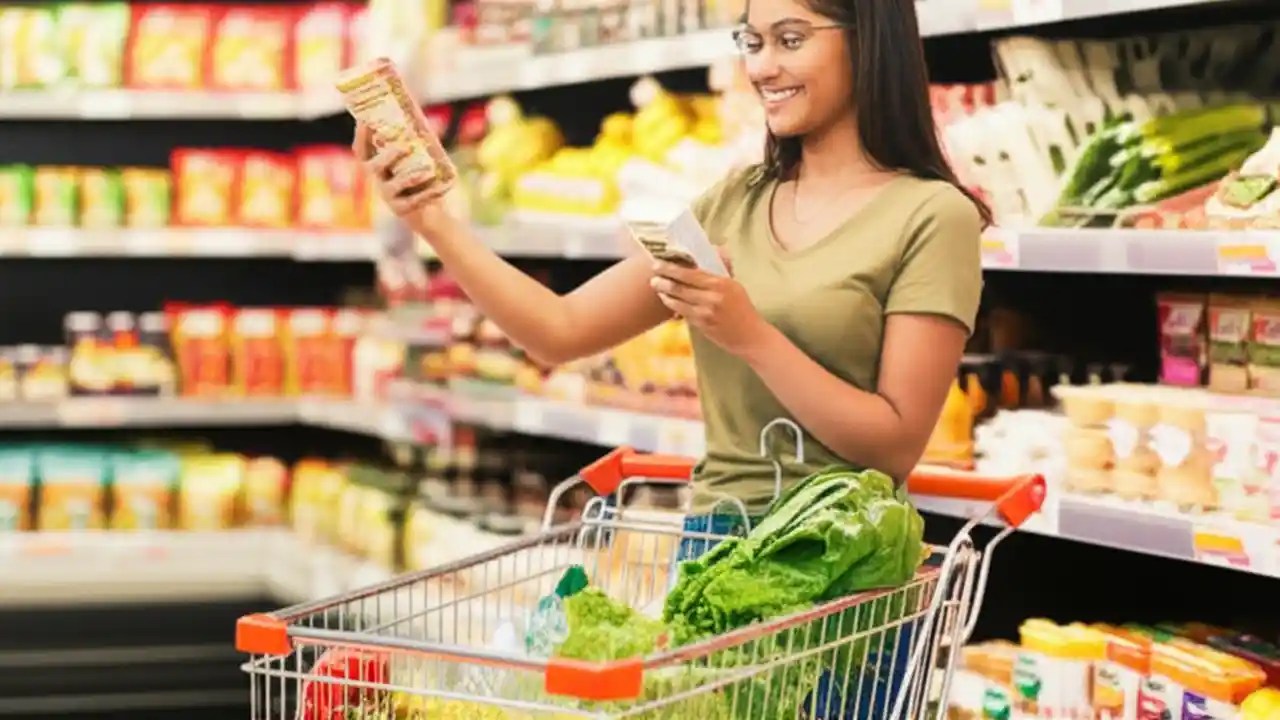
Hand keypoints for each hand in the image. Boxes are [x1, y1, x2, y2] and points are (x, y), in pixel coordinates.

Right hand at [352, 122, 450, 232]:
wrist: (432, 212)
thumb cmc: (424, 179)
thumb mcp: (419, 159)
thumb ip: (416, 141)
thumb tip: (420, 115)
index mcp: (378, 165)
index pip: (362, 150)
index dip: (361, 136)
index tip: (365, 119)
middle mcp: (378, 180)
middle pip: (373, 166)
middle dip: (389, 155)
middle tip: (406, 146)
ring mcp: (388, 196)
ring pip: (394, 185)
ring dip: (410, 176)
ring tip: (428, 169)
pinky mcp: (400, 210)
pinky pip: (414, 201)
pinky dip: (428, 193)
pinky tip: (441, 188)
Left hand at [649, 257, 770, 358]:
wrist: (750, 335)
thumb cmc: (743, 309)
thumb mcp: (735, 286)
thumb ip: (718, 274)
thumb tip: (710, 253)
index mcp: (721, 283)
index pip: (691, 273)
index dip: (672, 268)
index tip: (659, 263)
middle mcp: (712, 297)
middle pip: (680, 286)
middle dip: (663, 281)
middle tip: (652, 277)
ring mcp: (706, 312)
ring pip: (678, 301)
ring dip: (664, 294)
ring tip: (656, 288)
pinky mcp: (702, 325)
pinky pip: (683, 313)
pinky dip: (673, 306)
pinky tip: (667, 301)